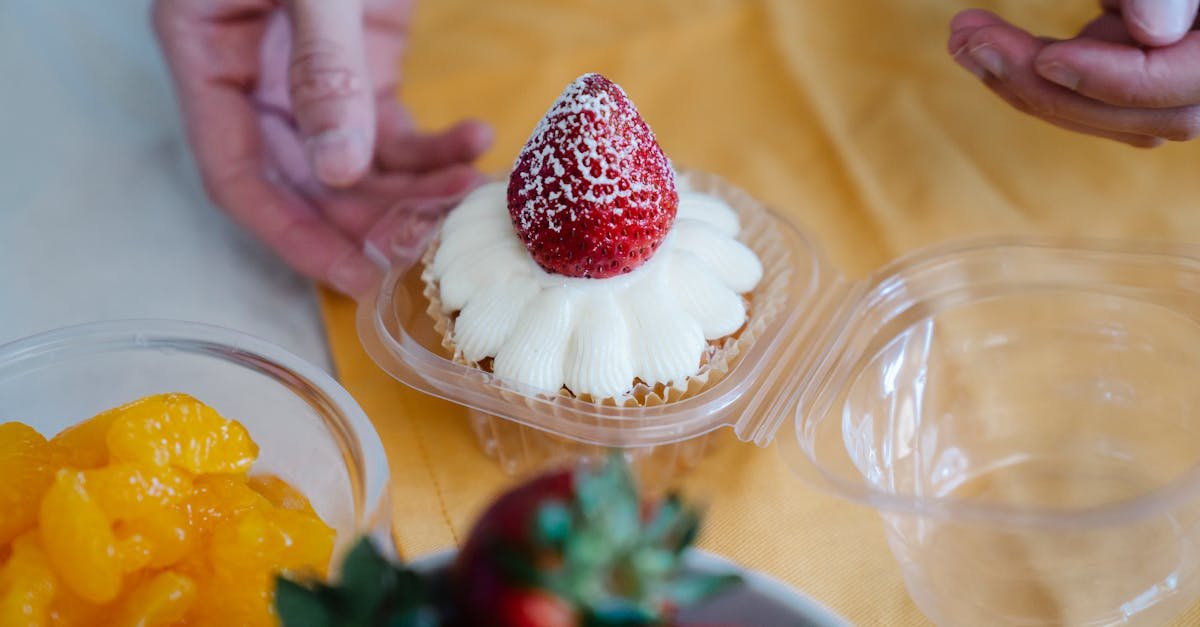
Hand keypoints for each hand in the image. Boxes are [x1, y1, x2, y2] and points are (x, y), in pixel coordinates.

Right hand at [154, 0, 491, 296]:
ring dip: (417, 188)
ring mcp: (308, 71)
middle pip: (306, 182)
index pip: (238, 176)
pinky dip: (436, 144)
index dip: (294, 236)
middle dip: (374, 217)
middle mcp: (253, 75)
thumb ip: (324, 67)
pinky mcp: (360, 60)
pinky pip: (393, 126)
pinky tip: (477, 139)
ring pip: (358, 163)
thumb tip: (339, 171)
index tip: (354, 276)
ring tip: (472, 194)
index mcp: (207, 54)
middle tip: (435, 241)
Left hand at [948, 0, 1199, 147]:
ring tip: (962, 39)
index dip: (1111, 78)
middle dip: (1043, 85)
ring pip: (1101, 117)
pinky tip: (982, 49)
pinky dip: (1031, 78)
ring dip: (1021, 83)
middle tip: (969, 39)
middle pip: (1136, 115)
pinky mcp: (1137, 81)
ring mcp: (1174, 86)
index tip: (1048, 58)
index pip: (1181, 85)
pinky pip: (1084, 102)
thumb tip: (1155, 30)